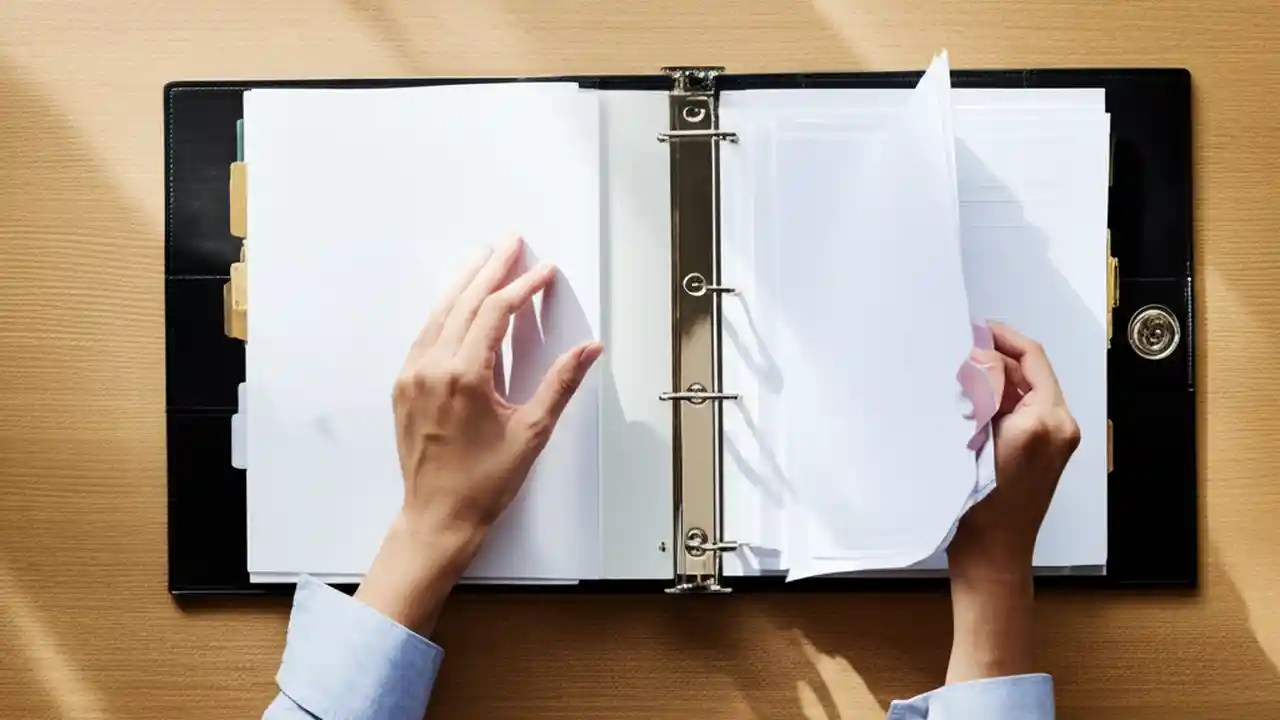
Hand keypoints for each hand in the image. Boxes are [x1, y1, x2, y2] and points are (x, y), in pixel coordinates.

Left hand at [355, 235, 602, 633]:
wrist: (437, 516)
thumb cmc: (484, 482)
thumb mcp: (531, 432)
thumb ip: (560, 383)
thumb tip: (589, 348)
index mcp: (464, 376)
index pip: (495, 313)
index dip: (522, 286)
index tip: (543, 270)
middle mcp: (432, 368)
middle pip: (464, 301)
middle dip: (492, 269)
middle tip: (513, 242)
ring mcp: (412, 375)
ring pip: (440, 312)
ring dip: (465, 282)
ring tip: (485, 257)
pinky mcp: (404, 386)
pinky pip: (425, 334)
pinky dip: (445, 309)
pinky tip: (457, 299)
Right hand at [945, 321, 1079, 683]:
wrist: (993, 553)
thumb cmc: (981, 509)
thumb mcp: (975, 438)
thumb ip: (984, 391)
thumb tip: (981, 356)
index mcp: (1047, 421)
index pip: (1032, 358)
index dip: (1003, 337)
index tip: (978, 328)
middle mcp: (1061, 427)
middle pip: (1032, 372)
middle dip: (998, 357)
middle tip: (963, 348)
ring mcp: (1057, 440)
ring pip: (1027, 390)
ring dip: (997, 377)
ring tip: (962, 372)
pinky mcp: (1046, 451)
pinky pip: (1025, 410)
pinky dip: (1002, 398)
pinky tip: (973, 399)